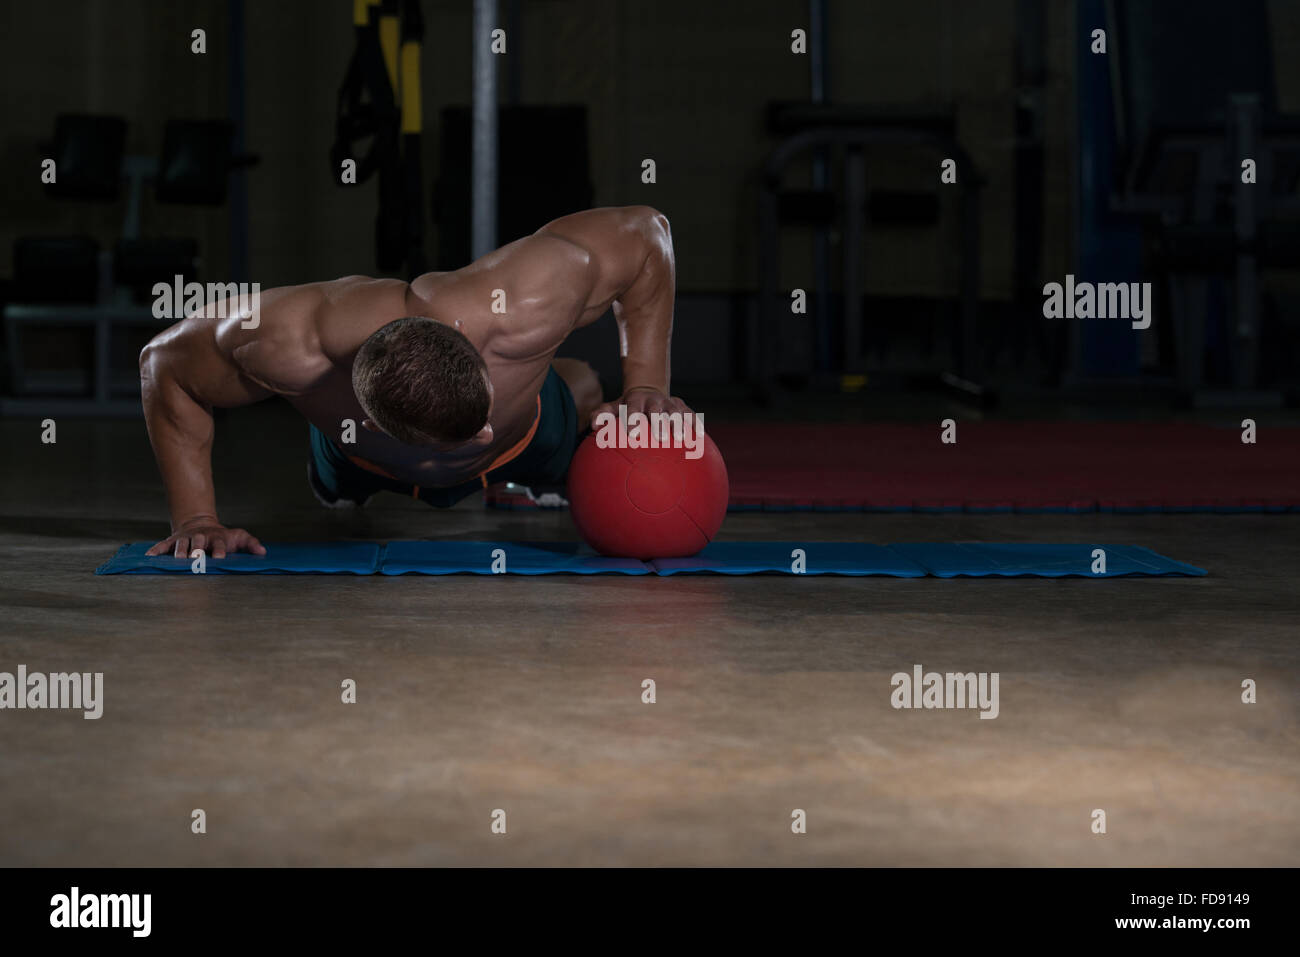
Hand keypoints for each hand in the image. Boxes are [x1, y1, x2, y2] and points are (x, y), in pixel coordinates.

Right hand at [146, 517, 266, 558]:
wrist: (202, 525)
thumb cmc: (224, 536)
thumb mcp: (239, 537)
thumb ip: (251, 544)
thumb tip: (263, 552)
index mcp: (217, 538)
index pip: (219, 544)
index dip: (220, 550)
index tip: (220, 558)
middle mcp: (200, 537)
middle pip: (198, 542)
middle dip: (197, 550)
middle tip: (195, 559)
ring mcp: (186, 538)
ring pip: (181, 544)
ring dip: (179, 552)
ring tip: (177, 561)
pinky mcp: (174, 540)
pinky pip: (163, 545)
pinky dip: (156, 550)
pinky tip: (149, 557)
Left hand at [590, 387, 694, 443]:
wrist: (647, 391)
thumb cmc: (627, 408)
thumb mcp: (613, 408)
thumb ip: (601, 415)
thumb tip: (593, 425)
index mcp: (636, 400)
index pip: (633, 408)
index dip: (633, 419)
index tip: (633, 434)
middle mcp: (654, 400)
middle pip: (657, 410)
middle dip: (659, 421)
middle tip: (660, 437)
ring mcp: (670, 404)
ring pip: (676, 412)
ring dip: (679, 423)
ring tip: (682, 438)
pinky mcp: (683, 408)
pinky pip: (691, 415)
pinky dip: (696, 423)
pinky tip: (700, 436)